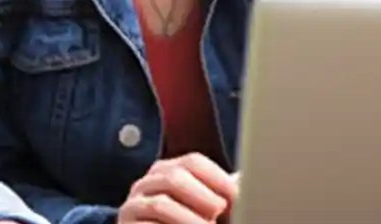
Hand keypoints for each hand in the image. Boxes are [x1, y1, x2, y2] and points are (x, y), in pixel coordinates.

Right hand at [118, 153, 238, 223]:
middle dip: (202, 196)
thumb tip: (247, 181)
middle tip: (220, 211)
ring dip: (189, 220)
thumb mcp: (206, 208)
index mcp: (169, 170)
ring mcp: (133, 206)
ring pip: (160, 204)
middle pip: (174, 177)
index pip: (193, 162)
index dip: (217, 177)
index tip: (237, 195)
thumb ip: (224, 195)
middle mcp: (147, 183)